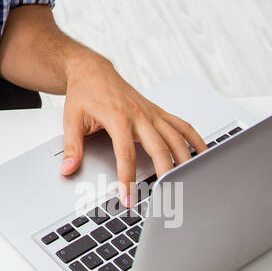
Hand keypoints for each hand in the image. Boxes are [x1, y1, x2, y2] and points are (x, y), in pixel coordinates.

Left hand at [59, 52, 206, 205]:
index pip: (126, 154)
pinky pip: (183, 126)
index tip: (128, 198)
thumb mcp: (71, 119)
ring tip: (189, 183)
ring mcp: (152, 113)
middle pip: (160, 149)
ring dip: (185, 161)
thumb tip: (68, 169)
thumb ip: (72, 147)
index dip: (128, 179)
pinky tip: (203, 155)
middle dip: (165, 176)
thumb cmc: (84, 93)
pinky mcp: (158, 112)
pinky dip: (195, 140)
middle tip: (166, 199)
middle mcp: (140, 115)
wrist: (93, 71)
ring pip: (177, 139)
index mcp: (118, 117)